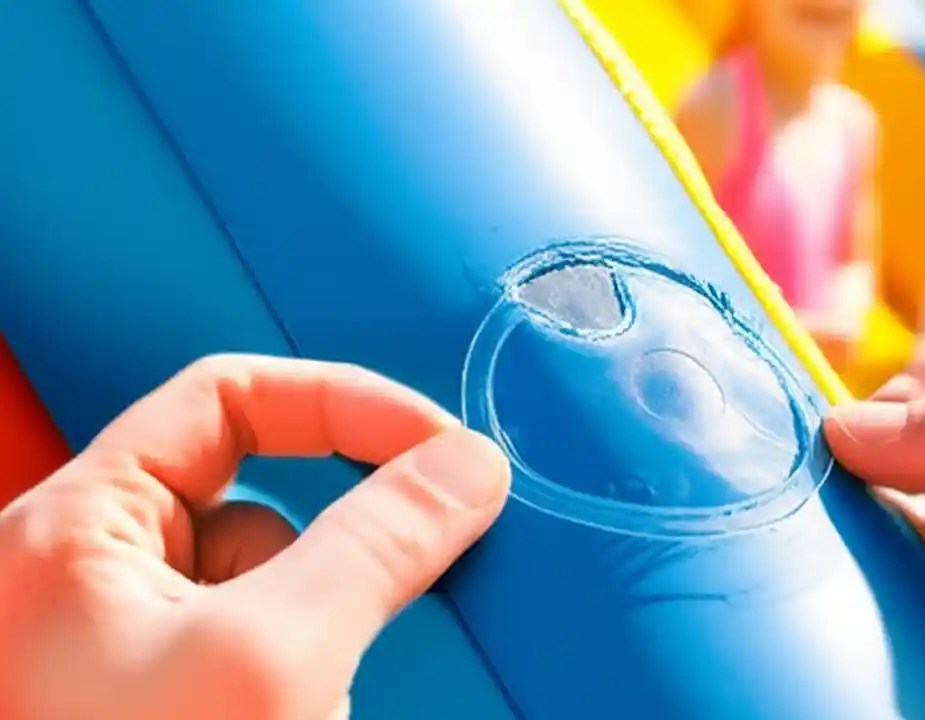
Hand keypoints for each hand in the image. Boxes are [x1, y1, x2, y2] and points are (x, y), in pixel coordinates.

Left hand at [0, 355, 510, 719]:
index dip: (342, 404)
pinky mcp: (169, 702)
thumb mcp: (273, 661)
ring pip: (265, 570)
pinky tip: (325, 702)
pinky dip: (317, 650)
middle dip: (348, 516)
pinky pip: (264, 637)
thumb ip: (378, 543)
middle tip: (437, 535)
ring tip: (335, 673)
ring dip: (334, 598)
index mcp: (74, 530)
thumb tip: (462, 467)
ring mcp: (125, 648)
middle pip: (254, 486)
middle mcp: (90, 577)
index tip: (441, 449)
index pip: (228, 401)